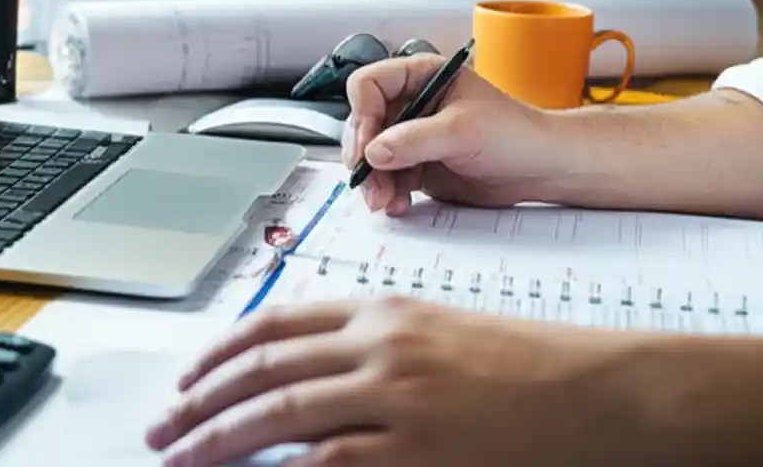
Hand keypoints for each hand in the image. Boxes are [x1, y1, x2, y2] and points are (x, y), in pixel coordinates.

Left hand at [145, 298, 640, 466]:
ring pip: (278, 416)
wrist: (600, 392)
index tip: (186, 377)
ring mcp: (395, 398)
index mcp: (382, 310)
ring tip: (181, 457)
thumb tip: (304, 371)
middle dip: (198, 399)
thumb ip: (371, 343)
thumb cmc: (527, 362)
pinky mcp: (416, 451)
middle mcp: (379, 346)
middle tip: (162, 425)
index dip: (218, 352)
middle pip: (261, 369)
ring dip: (218, 439)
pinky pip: (326, 465)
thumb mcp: (439, 331)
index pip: (274, 323)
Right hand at [342, 54, 552, 214]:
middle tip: (370, 179)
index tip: (369, 144)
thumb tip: (374, 151)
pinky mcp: (417, 165)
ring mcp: (412, 136)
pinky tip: (397, 203)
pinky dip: (386, 192)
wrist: (540, 168)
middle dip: (362, 154)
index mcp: (421, 76)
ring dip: (372, 180)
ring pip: (370, 155)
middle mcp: (412, 103)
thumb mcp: (463, 130)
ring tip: (385, 200)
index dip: (363, 113)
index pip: (369, 85)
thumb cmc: (515, 133)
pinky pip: (386, 178)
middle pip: (363, 123)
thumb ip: (414, 140)